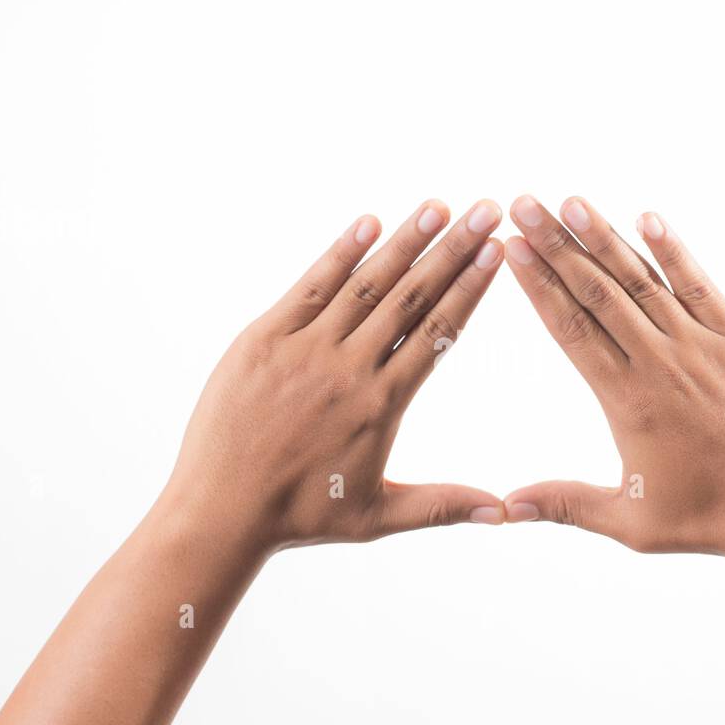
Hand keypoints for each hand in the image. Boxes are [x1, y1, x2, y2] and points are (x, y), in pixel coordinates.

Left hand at [160, 198, 506, 559]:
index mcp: (381, 405)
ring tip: (438, 207)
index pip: (438, 333)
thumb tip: (504, 513)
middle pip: (411, 297)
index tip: (497, 252)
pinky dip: (340, 253)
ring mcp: (305, 349)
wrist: (220, 511)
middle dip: (452, 250)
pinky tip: (368, 222)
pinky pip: (309, 287)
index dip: (470, 288)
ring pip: (365, 284)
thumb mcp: (378, 517)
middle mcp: (348, 369)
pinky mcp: (263, 339)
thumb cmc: (301, 518)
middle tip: (485, 210)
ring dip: (404, 242)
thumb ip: (443, 506)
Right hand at [501, 195, 724, 563]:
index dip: (537, 284)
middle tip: (523, 204)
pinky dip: (675, 252)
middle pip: (597, 292)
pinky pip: (703, 286)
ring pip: (644, 281)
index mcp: (628, 401)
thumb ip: (565, 504)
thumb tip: (503, 507)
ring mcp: (707, 347)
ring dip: (605, 238)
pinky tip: (648, 218)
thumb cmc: (709, 524)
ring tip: (571, 202)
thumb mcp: (629, 521)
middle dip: (556, 245)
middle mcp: (662, 365)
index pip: (570, 327)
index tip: (510, 248)